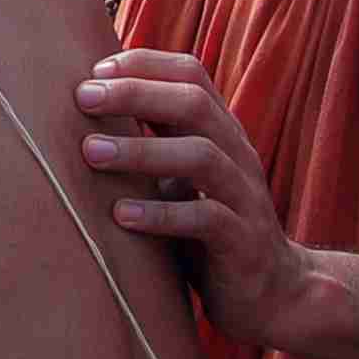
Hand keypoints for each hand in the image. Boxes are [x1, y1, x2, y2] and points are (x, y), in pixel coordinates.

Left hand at [77, 48, 305, 347]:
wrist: (275, 293)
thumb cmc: (210, 231)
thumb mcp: (181, 179)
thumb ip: (153, 144)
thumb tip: (88, 112)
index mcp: (222, 133)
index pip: (191, 76)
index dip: (144, 65)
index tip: (95, 70)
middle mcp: (237, 155)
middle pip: (193, 104)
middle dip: (136, 94)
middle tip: (83, 97)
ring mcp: (243, 197)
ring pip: (200, 156)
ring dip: (141, 150)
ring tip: (91, 152)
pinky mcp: (242, 241)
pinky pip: (206, 219)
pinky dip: (161, 214)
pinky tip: (120, 214)